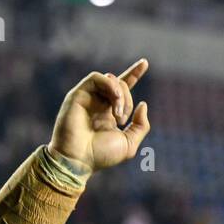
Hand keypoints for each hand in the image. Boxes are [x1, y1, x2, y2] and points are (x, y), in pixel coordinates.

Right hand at [48, 58, 150, 172]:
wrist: (78, 160)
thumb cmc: (101, 155)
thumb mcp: (129, 143)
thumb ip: (140, 125)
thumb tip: (143, 104)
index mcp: (109, 112)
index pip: (122, 89)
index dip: (134, 74)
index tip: (145, 63)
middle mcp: (98, 102)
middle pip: (121, 84)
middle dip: (128, 100)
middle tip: (122, 119)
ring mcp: (88, 97)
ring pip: (111, 79)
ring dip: (121, 95)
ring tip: (118, 115)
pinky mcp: (78, 93)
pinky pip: (97, 77)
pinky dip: (111, 87)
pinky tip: (115, 102)